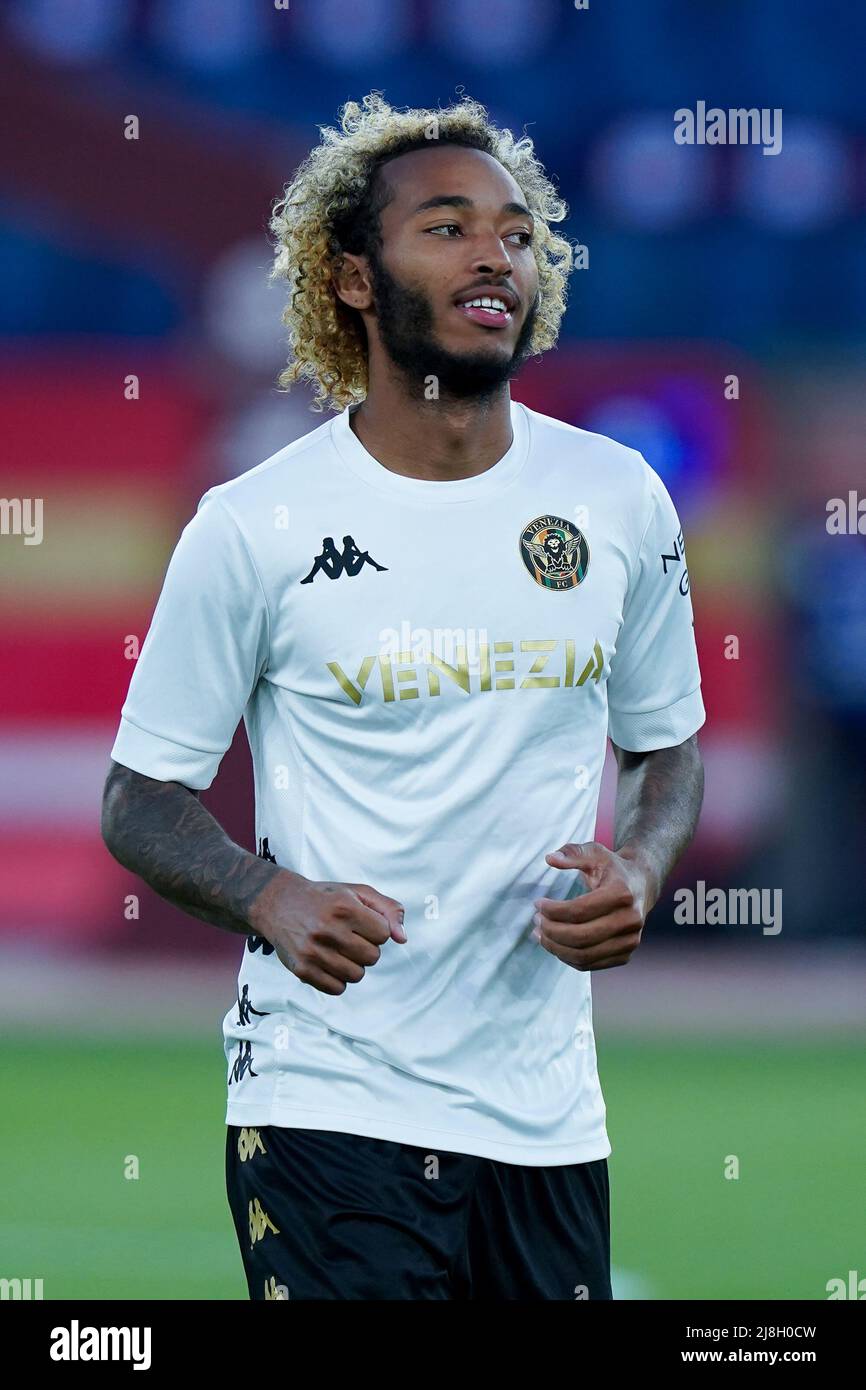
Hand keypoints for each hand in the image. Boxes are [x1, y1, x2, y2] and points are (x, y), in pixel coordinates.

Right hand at [248, 870, 405, 995]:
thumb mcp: (357, 892)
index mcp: (344, 907)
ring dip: (353, 965)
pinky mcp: (302, 970)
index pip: (383, 934)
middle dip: (366, 948)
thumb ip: (388, 909)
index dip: (376, 929)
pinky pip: (337, 989)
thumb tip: (402, 939)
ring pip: (357, 975)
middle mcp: (327, 930)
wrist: (277, 904)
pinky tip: (328, 962)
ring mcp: (312, 952)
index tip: (360, 922)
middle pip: (373, 957)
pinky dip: (338, 979)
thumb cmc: (325, 898)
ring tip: (339, 949)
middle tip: (349, 936)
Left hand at [532, 841, 654, 971]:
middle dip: (551, 931)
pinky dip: (567, 958)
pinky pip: (590, 965)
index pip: (580, 910)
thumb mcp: (594, 853)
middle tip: (536, 921)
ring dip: (555, 948)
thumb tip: (550, 858)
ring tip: (540, 934)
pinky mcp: (626, 954)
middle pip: (581, 937)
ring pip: (584, 955)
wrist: (642, 884)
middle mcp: (631, 920)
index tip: (537, 904)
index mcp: (622, 893)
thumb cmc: (613, 868)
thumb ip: (572, 853)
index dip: (553, 911)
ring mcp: (631, 940)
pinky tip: (554, 944)